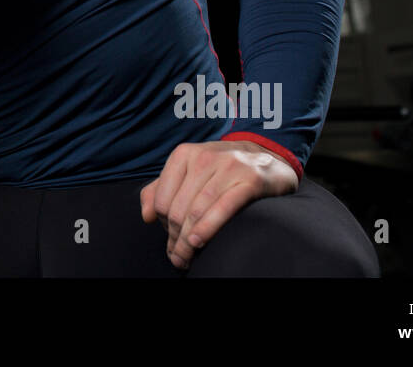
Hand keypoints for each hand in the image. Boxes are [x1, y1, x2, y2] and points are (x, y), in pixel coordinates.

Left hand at [140, 140, 298, 269]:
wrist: (266, 158)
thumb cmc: (220, 170)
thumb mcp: (188, 172)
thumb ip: (161, 189)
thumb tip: (147, 215)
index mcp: (184, 154)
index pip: (162, 199)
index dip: (163, 225)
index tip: (169, 240)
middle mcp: (204, 157)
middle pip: (179, 209)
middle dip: (175, 238)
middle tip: (177, 257)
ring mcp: (228, 166)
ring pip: (198, 210)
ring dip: (188, 241)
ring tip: (185, 258)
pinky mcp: (251, 179)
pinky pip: (224, 207)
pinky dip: (208, 227)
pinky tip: (199, 241)